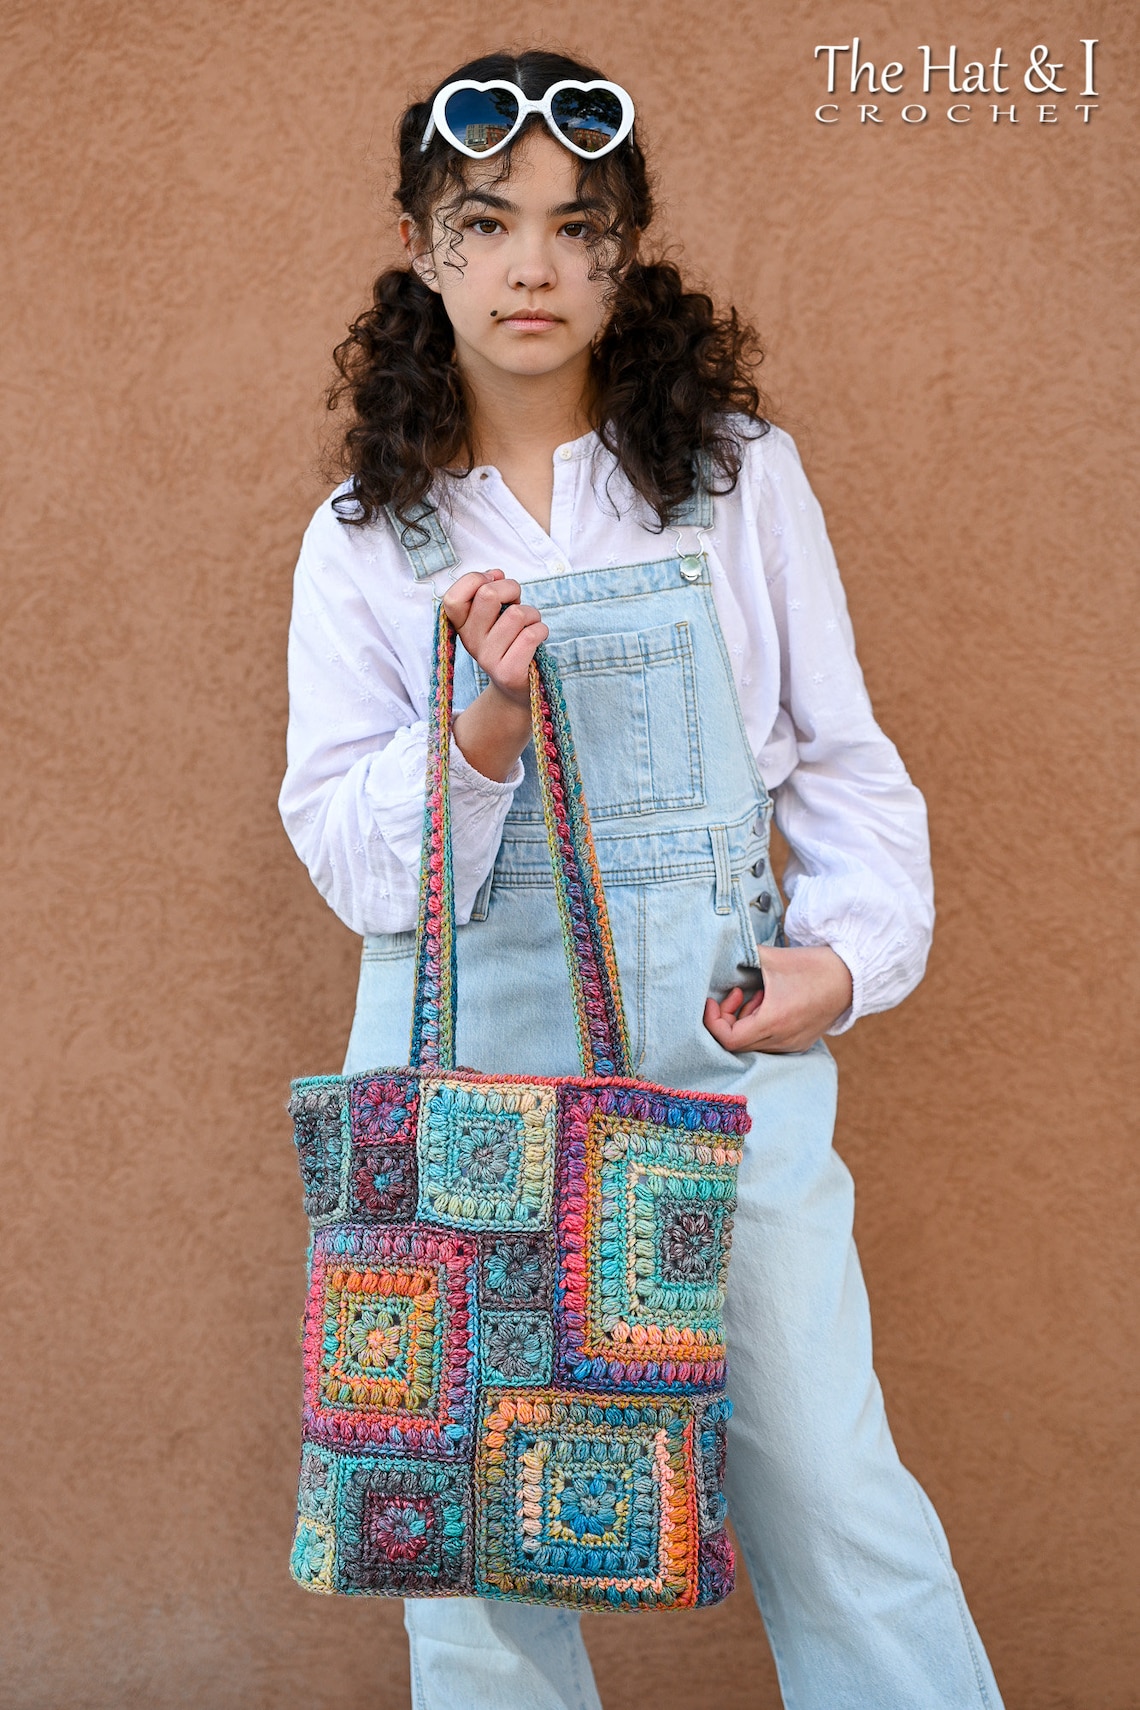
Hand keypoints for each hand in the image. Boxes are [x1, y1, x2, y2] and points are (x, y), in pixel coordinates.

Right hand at [444, 570, 548, 782]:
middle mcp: (470, 642)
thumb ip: (489, 591)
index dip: (474, 580)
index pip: (452, 598)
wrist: (517, 689)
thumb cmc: (509, 641)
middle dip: (510, 588)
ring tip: (530, 624)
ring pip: (516, 614)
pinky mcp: (509, 672)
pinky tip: (538, 637)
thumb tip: (496, 574)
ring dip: (532, 613)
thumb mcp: (493, 615)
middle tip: (516, 600)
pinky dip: (541, 630)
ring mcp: (488, 659)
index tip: (491, 581)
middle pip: (488, 595)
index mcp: (461, 626)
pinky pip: (531, 635)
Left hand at [703, 944, 852, 1053]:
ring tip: (757, 995)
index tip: (711, 999)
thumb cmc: (813, 966)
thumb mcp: (771, 957)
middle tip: (737, 992)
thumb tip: (719, 954)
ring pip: (753, 1044)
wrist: (852, 976)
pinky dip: (761, 1026)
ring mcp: (793, 1044)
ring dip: (746, 1021)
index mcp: (774, 1021)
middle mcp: (783, 1039)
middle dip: (728, 1018)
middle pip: (737, 1043)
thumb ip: (741, 955)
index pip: (728, 1039)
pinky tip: (770, 1004)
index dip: (713, 1020)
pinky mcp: (801, 1042)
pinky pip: (769, 1042)